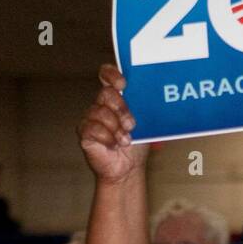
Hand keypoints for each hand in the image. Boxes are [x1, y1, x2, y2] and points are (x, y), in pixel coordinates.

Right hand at [77, 65, 150, 185]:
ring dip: (117, 128)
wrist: (128, 169)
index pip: (106, 74)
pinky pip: (93, 128)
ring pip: (101, 112)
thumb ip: (145, 106)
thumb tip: (158, 94)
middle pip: (106, 93)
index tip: (123, 84)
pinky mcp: (84, 132)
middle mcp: (101, 104)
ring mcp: (90, 118)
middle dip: (122, 109)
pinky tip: (114, 145)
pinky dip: (108, 138)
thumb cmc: (136, 144)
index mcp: (115, 97)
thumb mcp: (144, 122)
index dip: (112, 74)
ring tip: (125, 139)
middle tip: (131, 124)